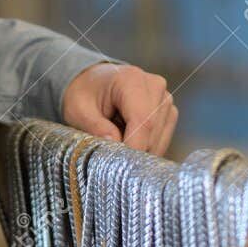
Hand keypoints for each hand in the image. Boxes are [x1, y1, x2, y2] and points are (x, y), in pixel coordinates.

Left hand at [61, 62, 176, 155]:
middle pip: (153, 133)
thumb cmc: (84, 94)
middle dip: (134, 153)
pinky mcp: (168, 111)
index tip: (118, 165)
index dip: (134, 148)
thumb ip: (96, 128)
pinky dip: (146, 148)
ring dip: (140, 151)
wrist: (93, 82)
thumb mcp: (78, 110)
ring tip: (117, 144)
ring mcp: (165, 99)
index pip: (143, 122)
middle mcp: (154, 87)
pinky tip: (128, 141)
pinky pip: (162, 139)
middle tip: (112, 160)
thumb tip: (116, 145)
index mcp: (131, 81)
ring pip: (160, 140)